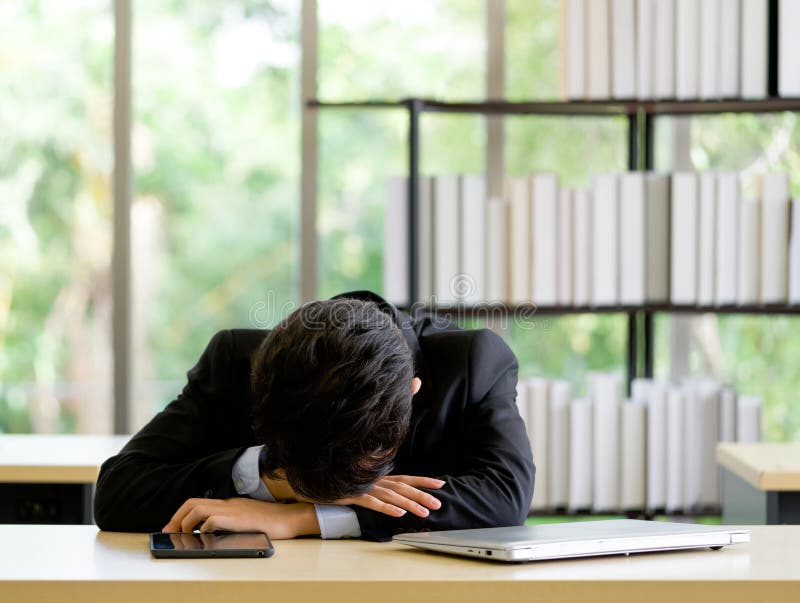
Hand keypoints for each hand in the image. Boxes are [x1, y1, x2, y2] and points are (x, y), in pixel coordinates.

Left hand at [162, 497, 319, 539]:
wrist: (290, 517)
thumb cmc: (271, 522)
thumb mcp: (247, 520)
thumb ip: (231, 521)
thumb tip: (211, 532)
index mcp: (229, 504)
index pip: (198, 502)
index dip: (181, 513)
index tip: (173, 526)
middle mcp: (228, 503)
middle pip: (192, 502)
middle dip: (177, 516)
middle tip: (170, 531)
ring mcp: (233, 509)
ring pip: (198, 507)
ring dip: (185, 522)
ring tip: (183, 535)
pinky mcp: (238, 518)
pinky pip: (213, 519)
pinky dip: (203, 527)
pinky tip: (204, 536)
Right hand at [286, 474, 443, 517]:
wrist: (314, 481)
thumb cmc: (340, 484)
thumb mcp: (362, 484)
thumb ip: (377, 486)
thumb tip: (393, 494)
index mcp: (379, 477)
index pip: (406, 478)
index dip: (424, 480)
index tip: (441, 483)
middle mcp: (375, 480)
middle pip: (403, 487)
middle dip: (422, 495)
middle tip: (438, 504)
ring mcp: (365, 487)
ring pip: (392, 496)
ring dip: (409, 504)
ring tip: (424, 513)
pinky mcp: (353, 495)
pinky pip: (373, 503)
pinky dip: (386, 508)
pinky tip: (398, 514)